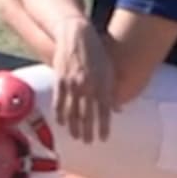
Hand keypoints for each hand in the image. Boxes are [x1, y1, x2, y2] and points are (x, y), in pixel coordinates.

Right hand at [52, 17, 115, 143]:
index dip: (103, 126)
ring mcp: (72, 83)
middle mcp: (87, 86)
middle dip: (88, 131)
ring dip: (74, 126)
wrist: (77, 35)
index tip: (103, 139)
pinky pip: (59, 101)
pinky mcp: (60, 79)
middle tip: (88, 142)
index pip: (103, 111)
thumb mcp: (109, 70)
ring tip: (76, 137)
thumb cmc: (96, 52)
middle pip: (87, 114)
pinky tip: (61, 122)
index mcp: (102, 84)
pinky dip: (60, 113)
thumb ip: (112, 91)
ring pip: (73, 111)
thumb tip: (117, 110)